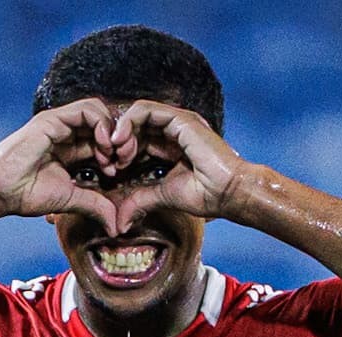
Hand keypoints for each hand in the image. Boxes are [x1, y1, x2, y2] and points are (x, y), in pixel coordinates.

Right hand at [0, 100, 126, 230]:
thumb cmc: (26, 195)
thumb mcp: (71, 199)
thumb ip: (95, 205)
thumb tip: (116, 225)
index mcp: (71, 149)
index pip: (103, 140)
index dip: (117, 153)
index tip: (119, 174)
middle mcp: (67, 132)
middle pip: (104, 123)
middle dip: (119, 141)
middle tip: (122, 164)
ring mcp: (60, 123)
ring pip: (98, 111)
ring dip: (112, 131)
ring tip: (111, 156)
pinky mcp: (53, 119)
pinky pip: (86, 109)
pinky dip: (101, 124)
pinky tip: (103, 146)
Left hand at [94, 98, 242, 229]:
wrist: (230, 193)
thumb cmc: (207, 195)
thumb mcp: (163, 196)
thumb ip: (141, 200)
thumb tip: (120, 221)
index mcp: (171, 144)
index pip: (138, 138)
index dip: (121, 152)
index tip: (113, 171)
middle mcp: (174, 129)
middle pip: (135, 125)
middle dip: (118, 142)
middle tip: (111, 162)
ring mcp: (177, 121)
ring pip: (137, 114)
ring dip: (121, 132)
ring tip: (115, 152)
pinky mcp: (180, 118)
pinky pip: (145, 110)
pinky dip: (129, 122)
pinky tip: (121, 142)